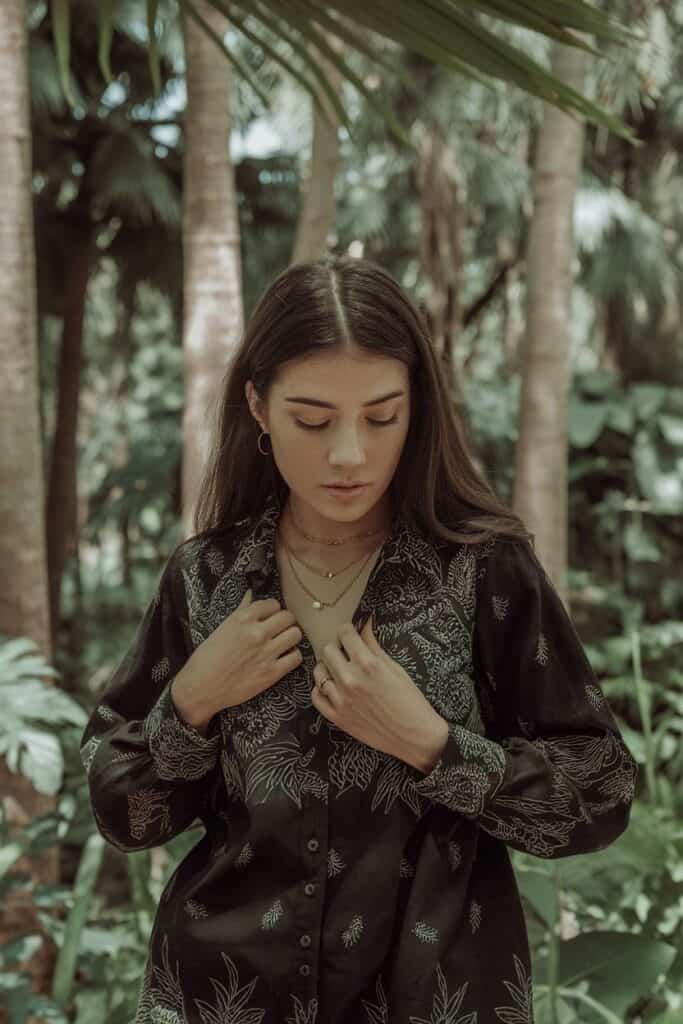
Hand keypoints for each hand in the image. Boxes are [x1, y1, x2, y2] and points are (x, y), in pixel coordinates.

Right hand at [172, 589, 302, 725]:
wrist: (201, 688)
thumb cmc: (206, 658)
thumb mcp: (222, 628)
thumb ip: (241, 610)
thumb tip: (251, 594)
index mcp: (242, 618)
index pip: (272, 604)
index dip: (273, 611)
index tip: (270, 617)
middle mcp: (256, 632)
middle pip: (288, 617)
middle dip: (286, 622)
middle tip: (280, 629)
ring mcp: (266, 652)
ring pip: (295, 634)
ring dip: (291, 637)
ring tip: (284, 643)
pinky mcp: (271, 672)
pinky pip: (296, 657)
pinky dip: (292, 656)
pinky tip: (284, 658)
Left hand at [311, 614, 443, 764]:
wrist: (415, 736)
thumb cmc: (410, 700)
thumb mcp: (394, 668)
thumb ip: (374, 646)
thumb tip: (365, 624)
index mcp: (368, 664)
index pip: (345, 634)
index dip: (348, 631)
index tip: (350, 634)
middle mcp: (350, 679)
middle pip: (328, 650)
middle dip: (337, 648)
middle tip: (346, 653)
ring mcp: (341, 699)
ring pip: (318, 672)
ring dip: (327, 667)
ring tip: (338, 670)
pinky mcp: (337, 717)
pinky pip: (316, 696)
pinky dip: (321, 689)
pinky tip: (332, 688)